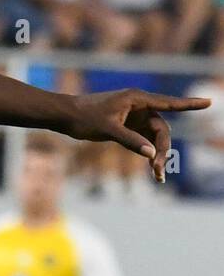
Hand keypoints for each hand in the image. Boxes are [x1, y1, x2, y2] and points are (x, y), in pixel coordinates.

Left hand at [65, 89, 209, 181]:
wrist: (65, 116)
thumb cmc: (84, 117)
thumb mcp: (107, 130)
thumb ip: (130, 140)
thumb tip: (152, 154)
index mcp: (136, 99)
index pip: (168, 103)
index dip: (189, 104)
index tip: (209, 102)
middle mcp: (139, 107)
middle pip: (162, 130)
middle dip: (164, 150)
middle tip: (159, 170)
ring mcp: (134, 117)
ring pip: (156, 138)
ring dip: (158, 155)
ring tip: (158, 176)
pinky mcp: (129, 127)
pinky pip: (146, 141)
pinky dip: (149, 154)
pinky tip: (153, 171)